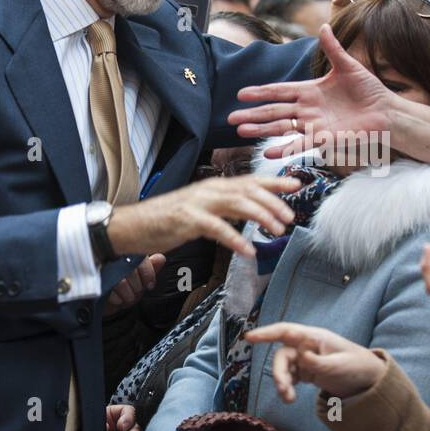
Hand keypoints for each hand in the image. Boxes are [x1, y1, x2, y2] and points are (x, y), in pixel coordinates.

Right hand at [104, 252, 165, 313]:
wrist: (106, 304)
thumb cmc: (124, 289)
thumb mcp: (140, 280)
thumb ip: (151, 268)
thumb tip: (161, 258)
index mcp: (125, 253)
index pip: (140, 257)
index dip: (147, 273)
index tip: (150, 284)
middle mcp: (112, 258)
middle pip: (131, 269)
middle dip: (138, 286)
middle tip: (136, 291)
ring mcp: (101, 269)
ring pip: (121, 281)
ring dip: (128, 294)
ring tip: (127, 297)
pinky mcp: (94, 282)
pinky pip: (110, 291)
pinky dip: (117, 299)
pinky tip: (118, 299)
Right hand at [106, 175, 299, 258]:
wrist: (132, 225)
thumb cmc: (167, 219)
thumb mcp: (201, 209)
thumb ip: (224, 208)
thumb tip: (250, 212)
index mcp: (214, 187)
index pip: (250, 181)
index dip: (274, 183)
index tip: (297, 184)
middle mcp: (208, 190)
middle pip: (248, 190)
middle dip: (273, 201)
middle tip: (290, 216)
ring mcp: (198, 203)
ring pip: (237, 203)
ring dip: (261, 216)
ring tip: (277, 230)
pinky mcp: (187, 219)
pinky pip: (217, 227)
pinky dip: (235, 238)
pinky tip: (247, 249)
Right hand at [230, 23, 393, 160]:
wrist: (387, 111)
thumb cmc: (369, 89)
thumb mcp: (349, 66)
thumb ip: (333, 49)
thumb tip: (324, 25)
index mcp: (310, 90)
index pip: (280, 91)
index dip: (261, 92)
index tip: (242, 93)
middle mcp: (308, 109)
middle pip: (274, 111)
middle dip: (253, 114)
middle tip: (232, 118)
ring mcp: (314, 125)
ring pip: (282, 128)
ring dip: (261, 130)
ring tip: (242, 132)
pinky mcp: (324, 139)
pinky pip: (300, 144)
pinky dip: (284, 148)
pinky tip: (268, 151)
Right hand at [246, 322, 384, 400]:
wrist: (370, 380)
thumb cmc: (358, 367)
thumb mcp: (340, 366)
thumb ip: (318, 363)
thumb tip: (301, 357)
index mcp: (315, 338)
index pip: (286, 331)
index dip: (266, 333)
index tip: (249, 338)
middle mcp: (307, 346)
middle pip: (282, 355)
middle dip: (279, 373)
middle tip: (284, 391)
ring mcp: (306, 359)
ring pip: (284, 368)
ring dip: (283, 383)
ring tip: (289, 399)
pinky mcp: (307, 372)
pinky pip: (290, 378)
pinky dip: (288, 387)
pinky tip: (290, 397)